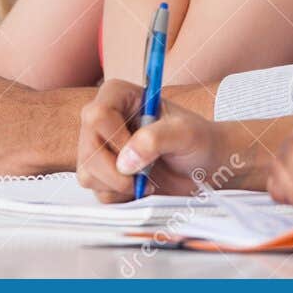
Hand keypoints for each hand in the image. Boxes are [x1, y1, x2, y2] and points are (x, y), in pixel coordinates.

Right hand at [76, 79, 258, 201]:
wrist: (205, 164)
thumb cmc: (198, 140)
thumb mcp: (185, 133)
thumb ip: (156, 139)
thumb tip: (125, 161)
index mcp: (119, 96)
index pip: (97, 115)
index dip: (116, 140)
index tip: (140, 154)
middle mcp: (103, 120)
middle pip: (87, 149)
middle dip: (117, 171)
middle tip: (146, 175)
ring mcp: (100, 148)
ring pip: (88, 174)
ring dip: (120, 185)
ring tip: (147, 179)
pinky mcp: (102, 173)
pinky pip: (97, 192)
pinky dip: (120, 196)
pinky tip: (140, 187)